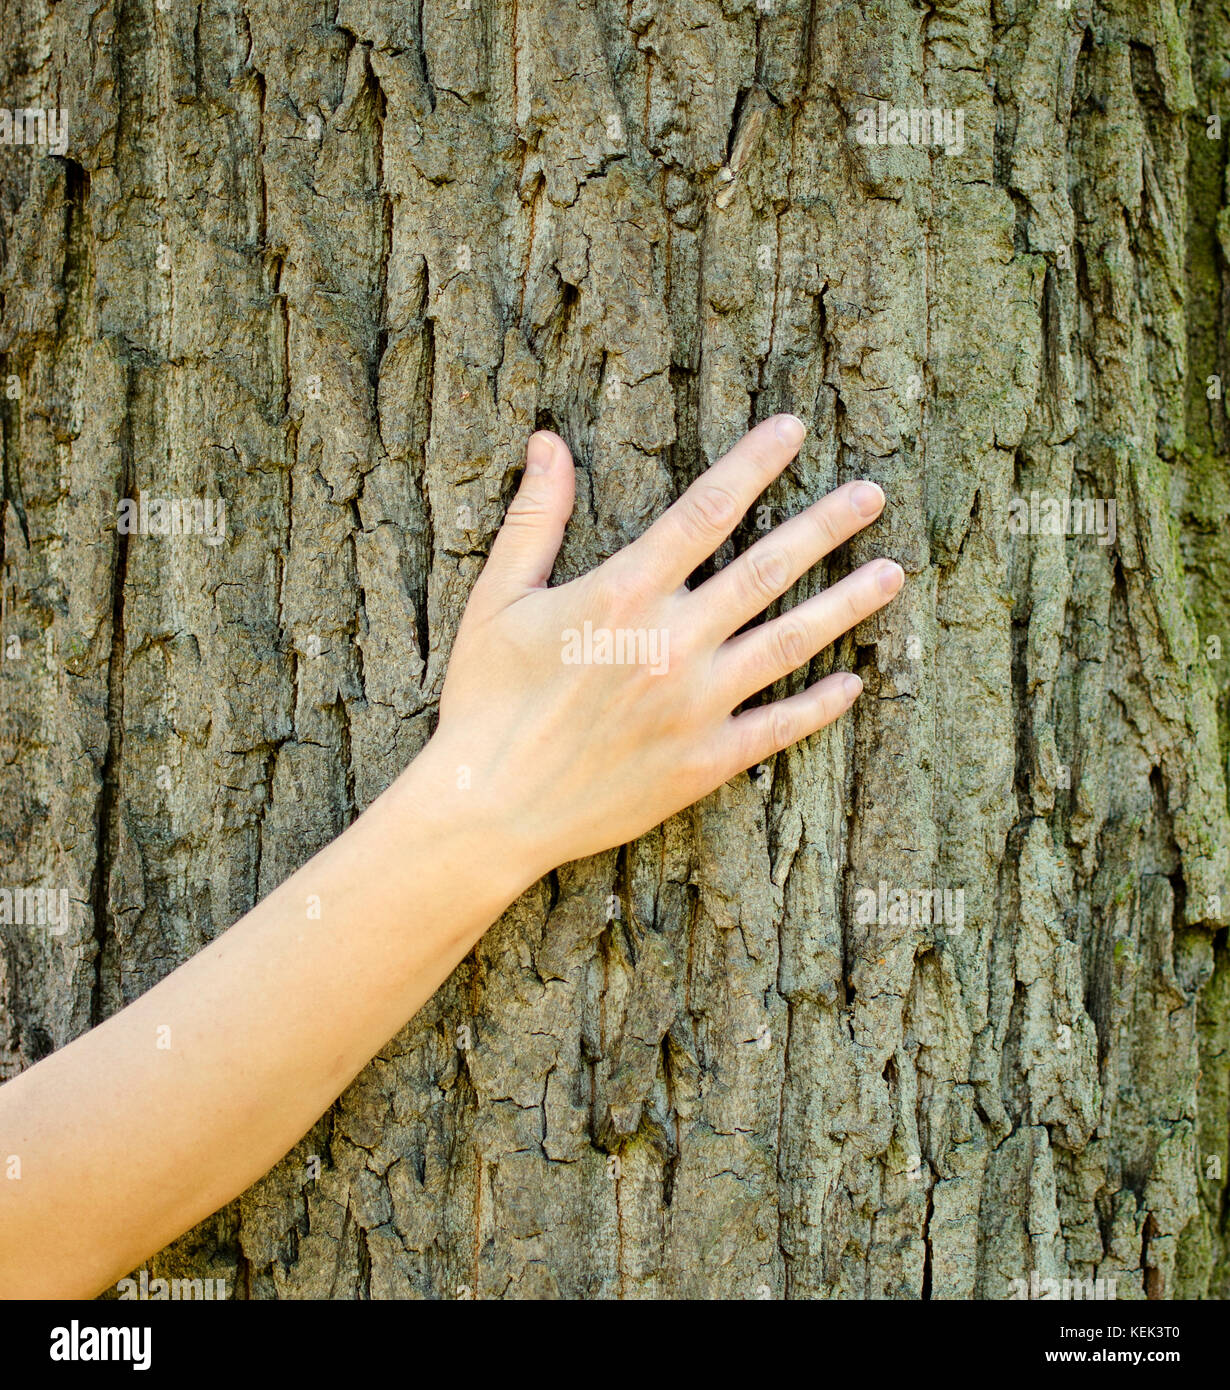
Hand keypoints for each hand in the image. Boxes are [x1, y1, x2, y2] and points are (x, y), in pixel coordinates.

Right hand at [429, 414, 902, 878]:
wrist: (491, 808)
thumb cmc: (486, 700)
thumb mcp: (496, 599)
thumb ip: (534, 519)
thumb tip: (548, 441)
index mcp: (623, 594)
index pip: (705, 510)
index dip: (753, 462)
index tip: (792, 429)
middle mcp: (672, 642)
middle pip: (768, 568)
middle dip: (826, 524)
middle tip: (873, 493)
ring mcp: (697, 705)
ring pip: (790, 641)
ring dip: (846, 604)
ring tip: (893, 574)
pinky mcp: (705, 761)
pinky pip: (779, 727)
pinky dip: (820, 705)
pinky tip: (853, 682)